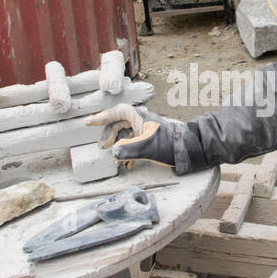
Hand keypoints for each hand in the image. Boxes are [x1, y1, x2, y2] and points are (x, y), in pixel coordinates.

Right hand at [84, 105, 207, 174]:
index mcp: (138, 116)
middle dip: (109, 136)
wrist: (189, 149)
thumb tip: (113, 152)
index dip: (100, 118)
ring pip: (125, 133)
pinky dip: (128, 151)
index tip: (87, 122)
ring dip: (118, 146)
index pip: (115, 113)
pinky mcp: (151, 137)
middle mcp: (141, 119)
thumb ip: (127, 150)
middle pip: (118, 123)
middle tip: (103, 148)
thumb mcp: (147, 148)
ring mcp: (146, 127)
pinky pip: (134, 141)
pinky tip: (127, 164)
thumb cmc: (169, 145)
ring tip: (115, 159)